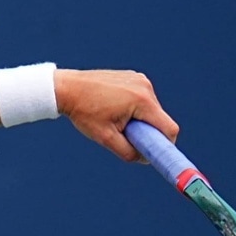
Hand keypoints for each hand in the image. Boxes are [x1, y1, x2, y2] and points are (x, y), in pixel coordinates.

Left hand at [54, 69, 178, 161]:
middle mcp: (145, 86)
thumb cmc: (83, 112)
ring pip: (152, 109)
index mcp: (142, 100)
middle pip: (160, 119)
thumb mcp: (105, 138)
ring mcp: (139, 79)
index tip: (155, 153)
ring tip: (115, 119)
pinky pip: (142, 98)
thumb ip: (128, 152)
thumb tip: (145, 159)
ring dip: (140, 119)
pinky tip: (114, 108)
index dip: (165, 144)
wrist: (66, 88)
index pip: (168, 128)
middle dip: (148, 131)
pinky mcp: (133, 76)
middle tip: (125, 135)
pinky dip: (134, 108)